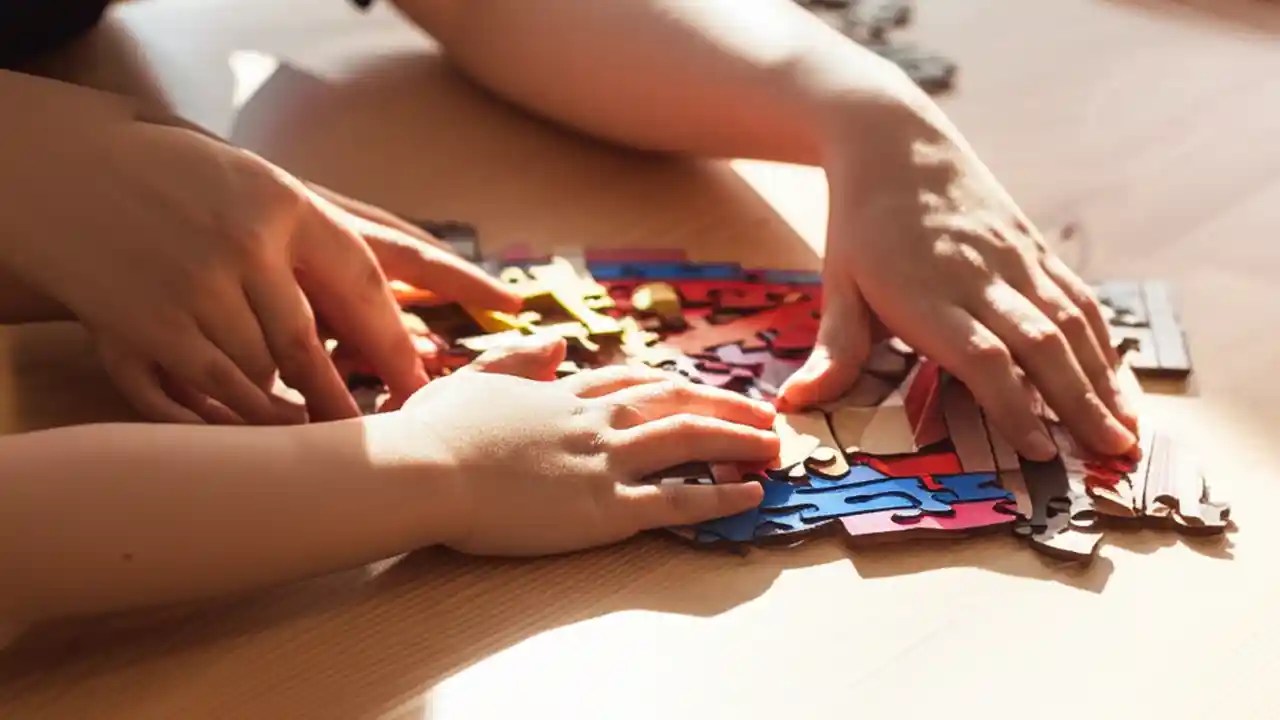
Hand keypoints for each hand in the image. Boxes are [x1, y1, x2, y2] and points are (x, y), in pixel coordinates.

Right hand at [4, 121, 520, 424]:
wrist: (60, 168)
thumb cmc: (177, 177)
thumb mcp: (257, 183)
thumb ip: (318, 239)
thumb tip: (403, 299)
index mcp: (282, 201)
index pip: (361, 285)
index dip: (395, 345)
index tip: (418, 385)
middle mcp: (241, 244)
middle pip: (311, 346)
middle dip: (343, 399)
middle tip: (373, 435)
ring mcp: (191, 287)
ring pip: (261, 374)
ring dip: (285, 406)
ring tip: (310, 430)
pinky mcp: (145, 324)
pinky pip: (209, 390)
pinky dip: (235, 415)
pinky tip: (253, 425)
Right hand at [399, 337, 779, 555]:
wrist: (424, 471)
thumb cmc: (433, 432)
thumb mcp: (473, 379)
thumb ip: (518, 360)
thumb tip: (554, 342)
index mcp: (561, 394)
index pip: (629, 382)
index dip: (670, 386)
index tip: (697, 389)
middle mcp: (593, 421)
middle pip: (673, 404)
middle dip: (721, 406)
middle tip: (761, 412)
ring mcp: (604, 463)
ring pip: (688, 442)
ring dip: (736, 441)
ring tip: (774, 445)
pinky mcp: (605, 510)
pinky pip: (677, 501)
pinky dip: (719, 496)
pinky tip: (752, 493)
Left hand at [780, 95, 1137, 459]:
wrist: (895, 142)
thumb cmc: (861, 226)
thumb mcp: (838, 286)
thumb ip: (834, 352)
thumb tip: (793, 405)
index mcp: (925, 293)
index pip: (981, 355)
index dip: (1013, 403)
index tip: (1039, 450)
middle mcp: (978, 276)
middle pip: (1040, 343)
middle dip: (1079, 402)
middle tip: (1112, 455)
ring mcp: (1014, 259)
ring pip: (1071, 321)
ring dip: (1105, 377)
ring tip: (1130, 430)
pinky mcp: (1034, 247)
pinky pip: (1078, 298)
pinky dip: (1104, 342)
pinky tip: (1119, 380)